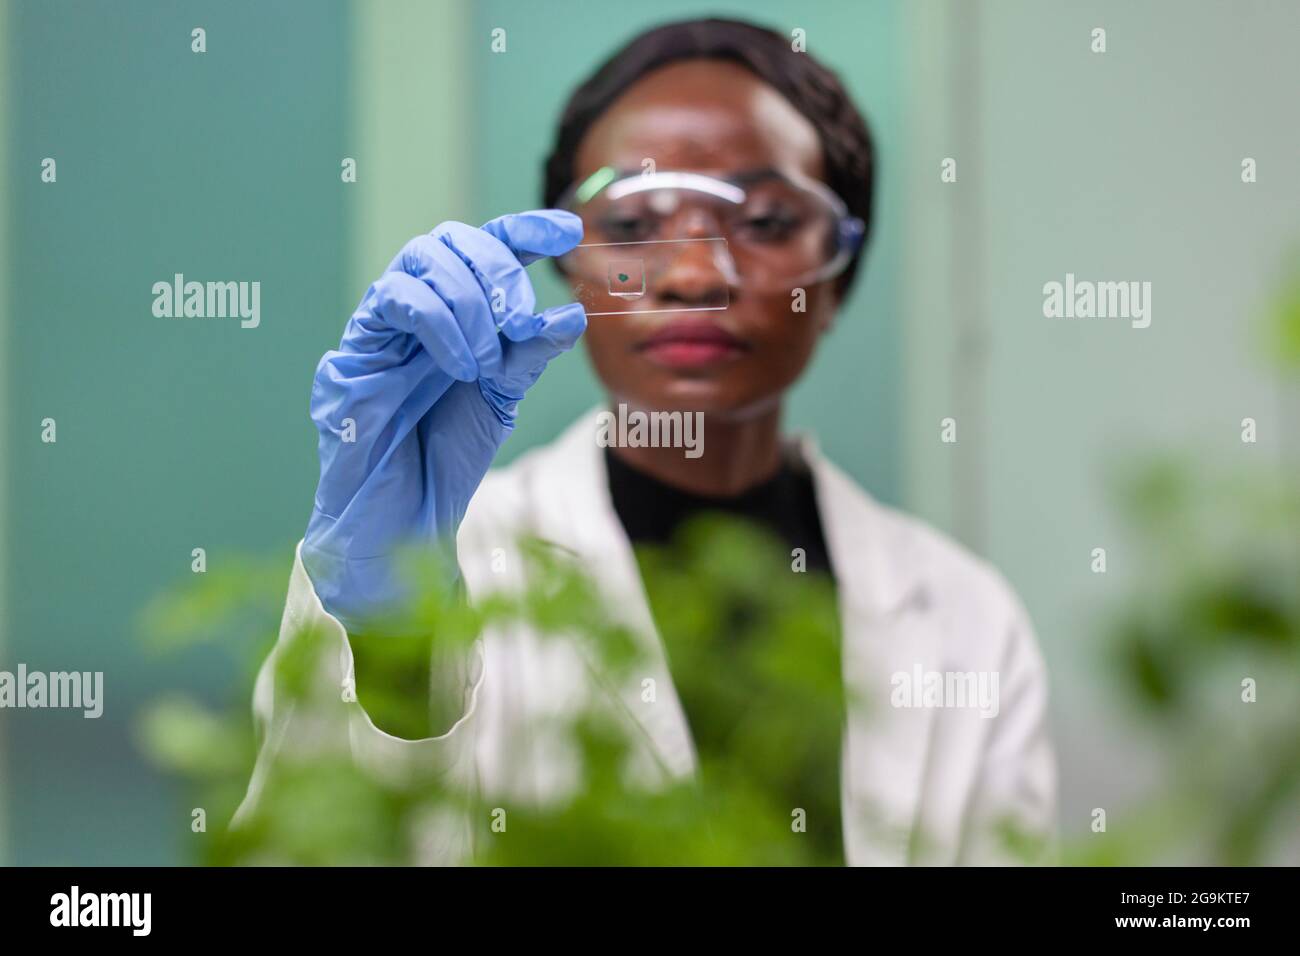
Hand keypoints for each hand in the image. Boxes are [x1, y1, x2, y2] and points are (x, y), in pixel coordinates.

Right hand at [301, 210, 584, 629]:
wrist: (404, 521)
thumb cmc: (444, 460)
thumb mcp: (502, 398)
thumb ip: (528, 353)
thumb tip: (571, 312)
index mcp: (457, 316)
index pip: (486, 250)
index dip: (524, 230)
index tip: (568, 231)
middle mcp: (417, 311)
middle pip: (451, 240)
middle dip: (496, 268)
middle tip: (519, 320)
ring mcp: (383, 326)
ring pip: (420, 260)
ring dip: (469, 300)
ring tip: (487, 360)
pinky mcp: (354, 349)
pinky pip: (393, 299)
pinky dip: (439, 322)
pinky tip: (460, 365)